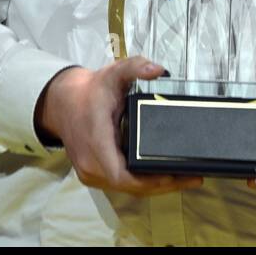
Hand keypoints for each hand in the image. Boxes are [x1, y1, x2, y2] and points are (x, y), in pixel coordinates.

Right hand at [36, 57, 203, 196]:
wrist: (63, 102)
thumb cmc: (90, 91)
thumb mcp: (113, 73)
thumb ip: (135, 67)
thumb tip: (158, 69)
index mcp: (96, 143)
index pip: (123, 176)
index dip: (150, 181)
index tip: (174, 175)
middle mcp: (91, 164)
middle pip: (131, 187)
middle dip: (162, 185)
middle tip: (192, 177)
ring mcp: (90, 173)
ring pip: (127, 188)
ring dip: (154, 186)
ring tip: (183, 178)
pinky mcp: (93, 174)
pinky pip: (121, 183)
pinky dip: (141, 182)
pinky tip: (161, 176)